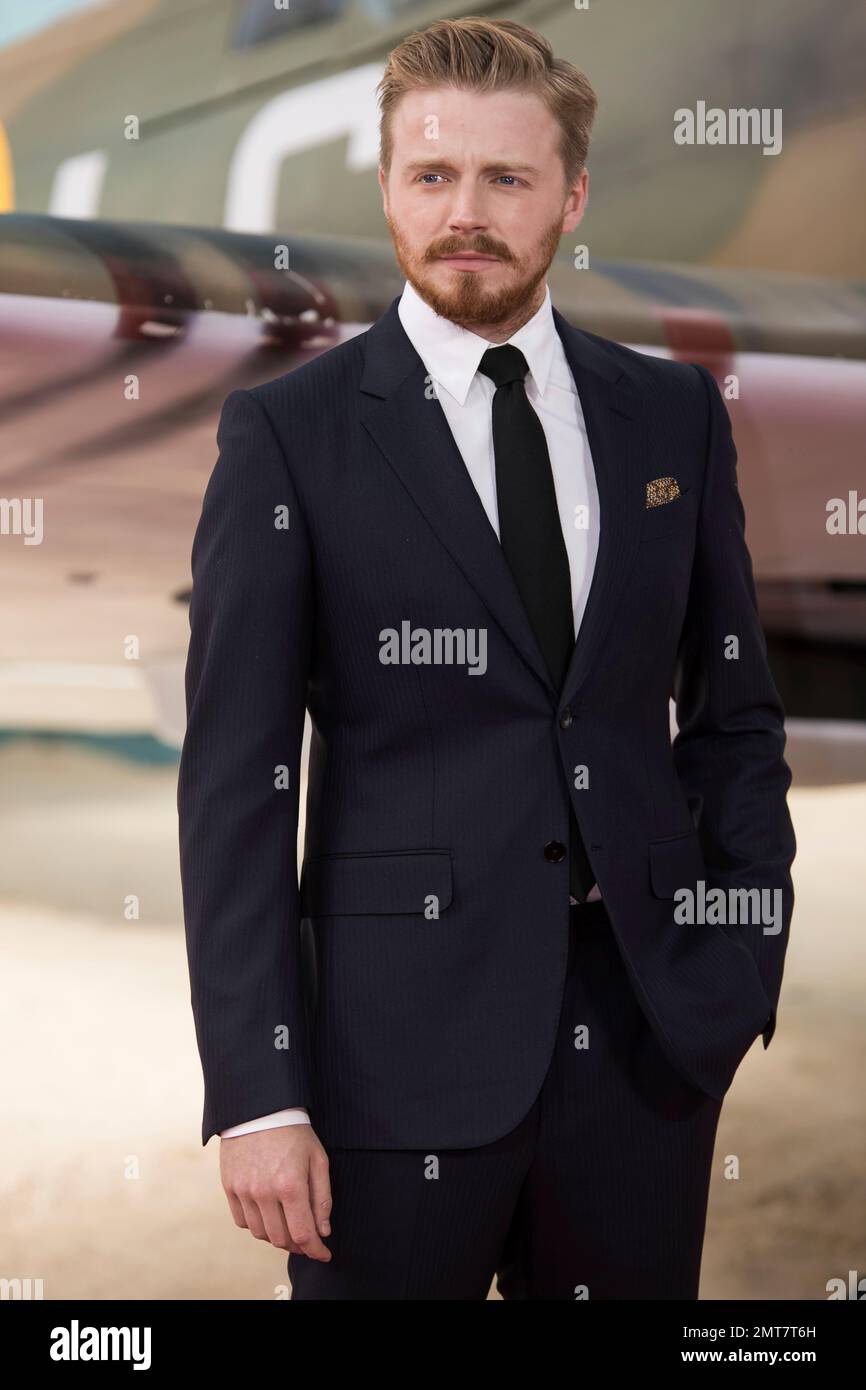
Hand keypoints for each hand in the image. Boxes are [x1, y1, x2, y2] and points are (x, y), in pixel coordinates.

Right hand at [220, 1124, 331, 1259]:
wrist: (259, 1108)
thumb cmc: (294, 1132)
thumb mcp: (318, 1159)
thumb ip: (322, 1197)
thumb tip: (323, 1230)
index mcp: (290, 1185)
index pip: (302, 1234)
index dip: (315, 1250)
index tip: (324, 1254)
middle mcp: (264, 1192)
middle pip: (281, 1239)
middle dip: (298, 1245)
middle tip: (308, 1239)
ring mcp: (243, 1190)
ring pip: (260, 1234)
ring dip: (277, 1236)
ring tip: (288, 1225)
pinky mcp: (229, 1187)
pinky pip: (242, 1221)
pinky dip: (257, 1225)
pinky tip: (268, 1214)